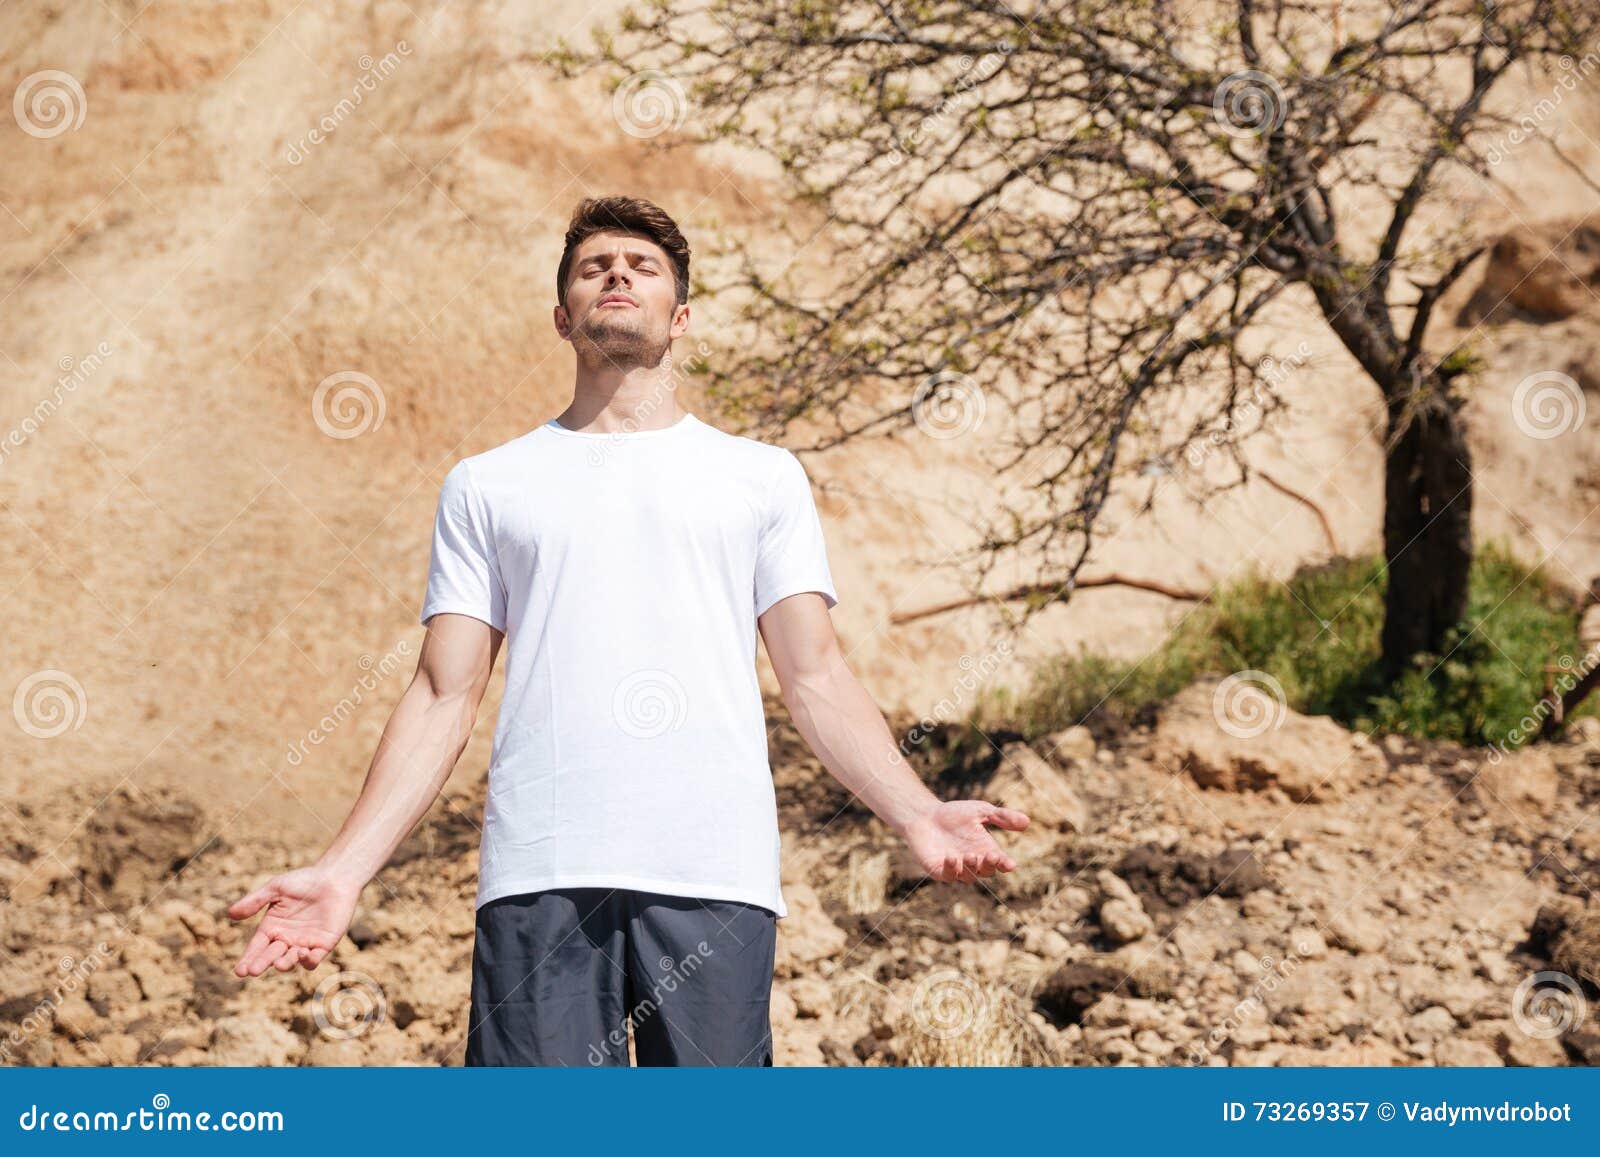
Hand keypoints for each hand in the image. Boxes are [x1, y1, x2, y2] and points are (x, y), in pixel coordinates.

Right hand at [227, 865, 361, 976]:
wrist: (334, 878)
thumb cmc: (304, 881)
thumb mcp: (276, 888)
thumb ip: (255, 901)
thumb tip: (230, 913)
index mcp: (272, 927)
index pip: (256, 947)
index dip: (248, 959)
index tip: (239, 971)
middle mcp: (286, 939)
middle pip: (271, 956)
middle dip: (261, 964)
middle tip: (253, 971)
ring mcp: (304, 943)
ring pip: (291, 960)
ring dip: (284, 963)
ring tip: (279, 964)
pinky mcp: (324, 945)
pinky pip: (314, 958)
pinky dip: (308, 960)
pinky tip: (303, 955)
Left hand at [900, 800, 1029, 882]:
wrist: (925, 815)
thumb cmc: (954, 814)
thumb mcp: (980, 811)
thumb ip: (1001, 816)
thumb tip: (1027, 822)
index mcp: (986, 850)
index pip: (1000, 862)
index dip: (1005, 865)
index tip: (1010, 864)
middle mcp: (973, 862)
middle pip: (986, 871)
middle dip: (989, 865)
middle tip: (990, 855)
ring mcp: (956, 868)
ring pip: (969, 877)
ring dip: (971, 868)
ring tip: (970, 855)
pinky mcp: (938, 870)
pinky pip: (948, 876)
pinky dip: (952, 869)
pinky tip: (952, 858)